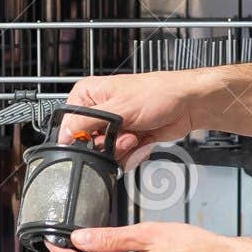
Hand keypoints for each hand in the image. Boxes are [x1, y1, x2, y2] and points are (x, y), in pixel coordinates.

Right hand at [59, 71, 208, 164]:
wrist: (187, 105)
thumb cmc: (158, 94)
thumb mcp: (119, 108)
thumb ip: (88, 122)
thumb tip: (64, 135)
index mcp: (88, 95)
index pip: (68, 124)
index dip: (81, 137)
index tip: (97, 139)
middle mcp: (99, 110)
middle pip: (87, 143)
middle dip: (108, 145)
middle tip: (125, 135)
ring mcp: (113, 126)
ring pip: (104, 153)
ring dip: (122, 150)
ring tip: (136, 136)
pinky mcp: (126, 139)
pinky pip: (120, 157)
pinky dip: (132, 154)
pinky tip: (142, 141)